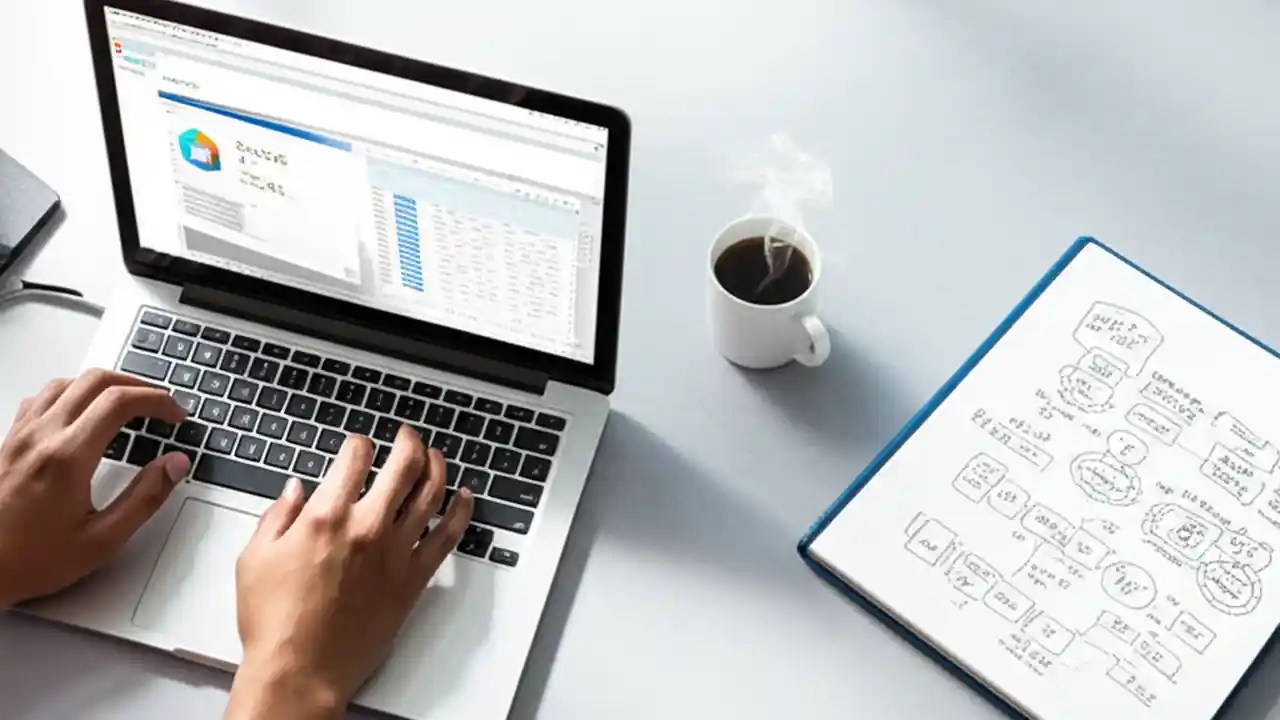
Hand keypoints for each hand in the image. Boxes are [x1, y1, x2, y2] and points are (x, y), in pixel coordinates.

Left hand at [0, 370, 189, 608]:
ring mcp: (20, 436)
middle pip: (95, 381)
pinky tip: (83, 413)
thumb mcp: (102, 540)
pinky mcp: (8, 442)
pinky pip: (42, 399)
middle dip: (136, 385)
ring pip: (66, 383)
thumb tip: (174, 464)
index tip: (176, 414)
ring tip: (127, 404)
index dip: (157, 401)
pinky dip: (72, 394)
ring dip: (103, 386)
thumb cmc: (30, 560)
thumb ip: (145, 497)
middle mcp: (40, 438)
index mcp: (67, 458)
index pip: (120, 402)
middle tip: (159, 404)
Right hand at [227, 426, 474, 719]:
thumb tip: (294, 490)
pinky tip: (463, 498)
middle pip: (404, 466)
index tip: (359, 444)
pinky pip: (448, 537)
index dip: (359, 442)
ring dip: (436, 467)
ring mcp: (396, 553)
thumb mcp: (255, 558)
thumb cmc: (275, 622)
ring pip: (431, 494)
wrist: (301, 670)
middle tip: (407, 436)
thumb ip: (277, 516)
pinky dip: (460, 512)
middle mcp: (367, 529)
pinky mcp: (413, 579)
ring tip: (435, 456)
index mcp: (326, 518)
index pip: (356, 457)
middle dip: (408, 442)